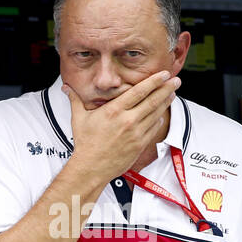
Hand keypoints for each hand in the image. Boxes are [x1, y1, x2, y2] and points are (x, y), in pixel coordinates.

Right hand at [63, 71, 179, 183]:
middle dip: (166, 89)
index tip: (163, 74)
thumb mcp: (79, 118)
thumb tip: (65, 87)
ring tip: (173, 93)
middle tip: (176, 80)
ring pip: (155, 114)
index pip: (139, 91)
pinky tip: (162, 113)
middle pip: (152, 100)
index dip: (154, 81)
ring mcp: (135, 133)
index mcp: (114, 110)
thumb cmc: (85, 143)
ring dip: (165, 102)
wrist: (91, 167)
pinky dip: (158, 119)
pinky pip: (153, 129)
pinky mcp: (140, 144)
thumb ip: (75, 100)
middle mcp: (127, 120)